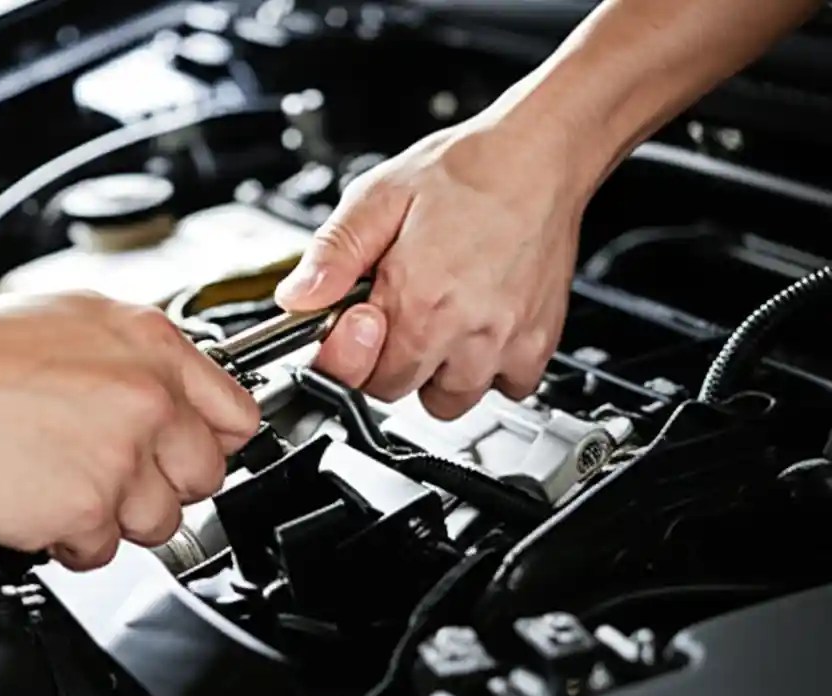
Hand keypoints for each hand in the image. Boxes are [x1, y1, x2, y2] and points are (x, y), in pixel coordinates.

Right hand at [0, 292, 259, 569]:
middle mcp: (149, 399)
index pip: (237, 416)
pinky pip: (104, 552)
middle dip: (162, 484)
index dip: (209, 441)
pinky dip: (71, 540)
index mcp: (156, 346)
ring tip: (65, 485)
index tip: (187, 452)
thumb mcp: (81, 317)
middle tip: (113, 473)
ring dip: (116, 516)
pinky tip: (39, 502)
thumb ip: (142, 358)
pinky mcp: (85, 508)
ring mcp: (121, 457)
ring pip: (159, 522)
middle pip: (206, 478)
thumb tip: (174, 392)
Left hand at [275, 113, 587, 418]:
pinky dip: (489, 368)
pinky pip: (507, 388)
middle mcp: (464, 329)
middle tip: (399, 312)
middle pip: (403, 393)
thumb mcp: (377, 198)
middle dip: (388, 362)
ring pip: (452, 400)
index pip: (360, 378)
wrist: (539, 154)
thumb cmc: (465, 170)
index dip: (348, 356)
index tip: (357, 323)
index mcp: (417, 298)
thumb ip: (332, 255)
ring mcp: (507, 342)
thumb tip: (296, 298)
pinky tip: (478, 325)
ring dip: (438, 371)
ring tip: (441, 316)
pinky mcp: (540, 344)